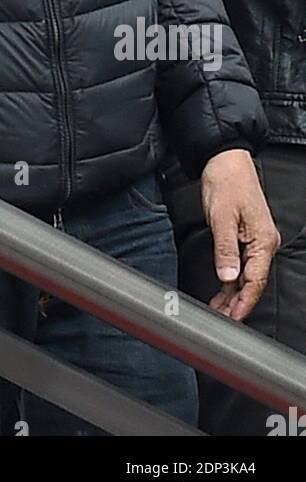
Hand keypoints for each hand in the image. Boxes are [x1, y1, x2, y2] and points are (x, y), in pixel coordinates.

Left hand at [201, 150, 279, 320]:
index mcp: (263, 240)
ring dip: (233, 294)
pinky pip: (240, 265)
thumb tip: (229, 277)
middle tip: (221, 320)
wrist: (224, 161)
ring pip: (246, 276)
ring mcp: (255, 241)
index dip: (244, 302)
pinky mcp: (245, 238)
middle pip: (253, 282)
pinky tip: (222, 292)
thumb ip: (225, 250)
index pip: (256, 280)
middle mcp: (263, 243)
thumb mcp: (222, 218)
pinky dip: (231, 280)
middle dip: (238, 303)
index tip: (234, 318)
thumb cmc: (226, 182)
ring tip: (218, 311)